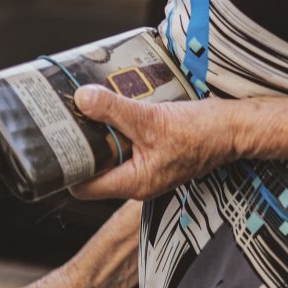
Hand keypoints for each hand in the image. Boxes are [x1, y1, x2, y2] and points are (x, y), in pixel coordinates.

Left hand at [66, 85, 237, 201]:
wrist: (234, 128)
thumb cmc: (202, 134)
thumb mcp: (151, 119)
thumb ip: (114, 110)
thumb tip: (83, 100)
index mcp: (134, 183)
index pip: (84, 187)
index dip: (66, 168)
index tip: (54, 144)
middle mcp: (137, 179)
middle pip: (95, 167)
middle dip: (82, 143)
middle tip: (68, 117)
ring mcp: (146, 165)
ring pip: (111, 151)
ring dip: (101, 131)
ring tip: (88, 106)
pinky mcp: (154, 150)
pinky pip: (127, 141)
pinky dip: (119, 125)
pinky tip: (115, 105)